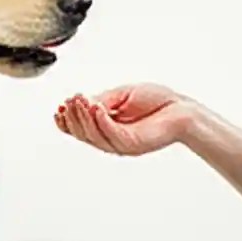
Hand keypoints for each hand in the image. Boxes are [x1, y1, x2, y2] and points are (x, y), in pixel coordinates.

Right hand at [54, 83, 196, 156]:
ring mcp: (122, 144)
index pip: (81, 129)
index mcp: (108, 128)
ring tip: (79, 101)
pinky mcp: (133, 144)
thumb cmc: (157, 101)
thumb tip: (82, 102)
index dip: (67, 120)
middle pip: (83, 134)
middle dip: (73, 117)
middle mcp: (112, 139)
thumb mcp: (122, 95)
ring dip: (83, 118)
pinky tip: (96, 108)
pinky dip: (101, 122)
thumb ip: (102, 100)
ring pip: (94, 137)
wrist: (182, 109)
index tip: (59, 107)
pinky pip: (111, 135)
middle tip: (70, 101)